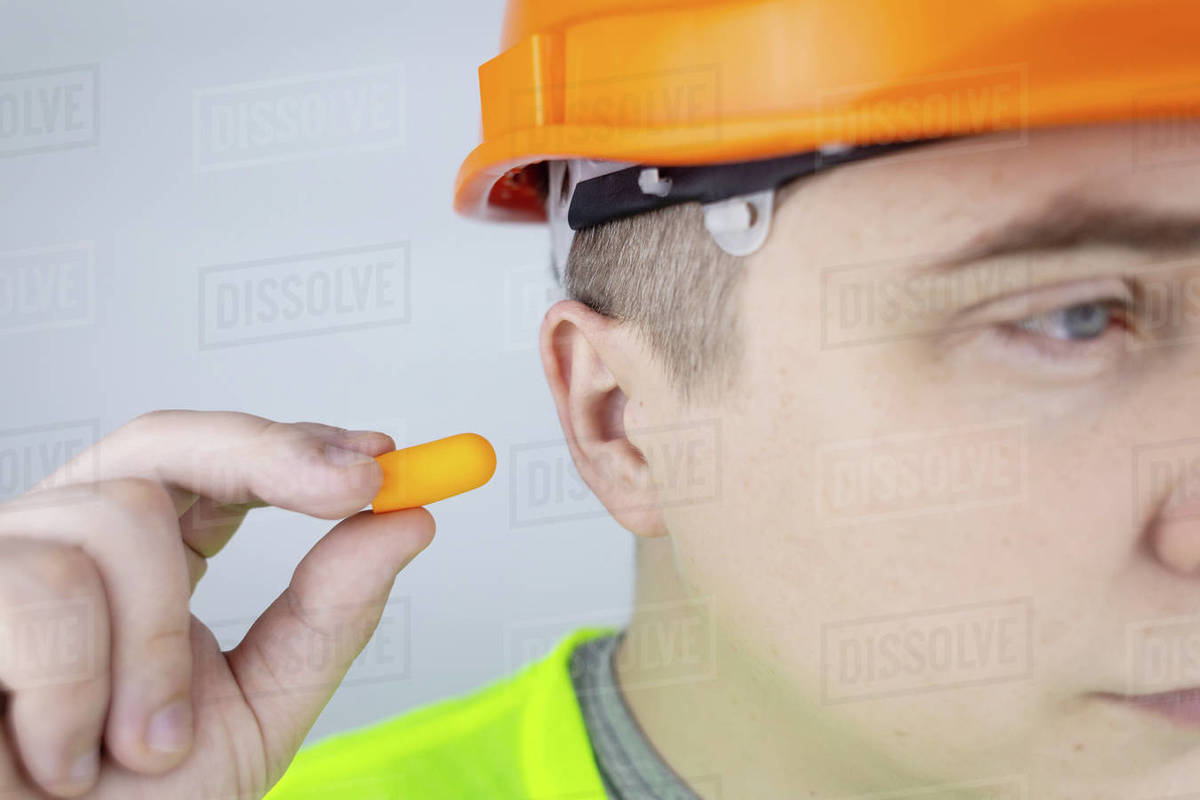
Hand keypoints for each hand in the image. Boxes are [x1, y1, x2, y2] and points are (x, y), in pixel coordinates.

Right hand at [0, 410, 434, 798]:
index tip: (378, 461)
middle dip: (269, 457)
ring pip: (118, 518)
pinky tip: (63, 757)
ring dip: (158, 650)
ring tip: (143, 742)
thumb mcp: (257, 707)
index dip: (292, 446)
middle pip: (161, 443)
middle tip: (354, 487)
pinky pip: (41, 592)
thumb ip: (329, 616)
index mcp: (143, 560)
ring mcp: (3, 564)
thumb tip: (408, 523)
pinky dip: (75, 693)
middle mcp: (68, 543)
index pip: (212, 463)